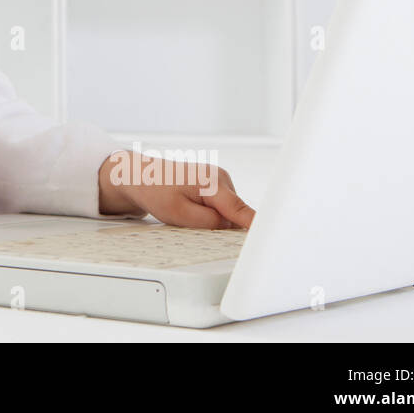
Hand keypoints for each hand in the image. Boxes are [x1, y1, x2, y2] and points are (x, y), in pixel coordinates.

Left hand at [97, 150, 254, 228]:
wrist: (142, 176)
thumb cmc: (155, 191)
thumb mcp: (179, 214)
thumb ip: (209, 223)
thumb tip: (231, 228)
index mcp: (211, 182)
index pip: (240, 209)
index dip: (255, 225)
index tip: (271, 236)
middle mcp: (221, 178)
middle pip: (235, 214)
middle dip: (221, 225)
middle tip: (194, 223)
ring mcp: (221, 180)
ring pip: (229, 212)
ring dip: (215, 219)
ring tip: (189, 211)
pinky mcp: (218, 185)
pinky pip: (224, 207)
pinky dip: (214, 213)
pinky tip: (194, 208)